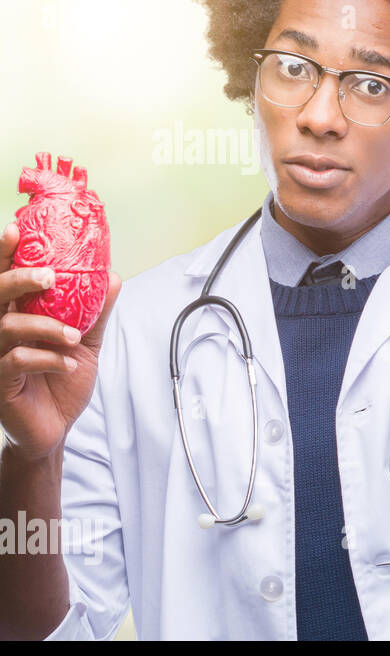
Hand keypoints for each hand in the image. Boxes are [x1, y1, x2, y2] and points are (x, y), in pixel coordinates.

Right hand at [0, 220, 120, 463]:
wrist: (55, 427)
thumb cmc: (61, 380)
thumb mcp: (86, 343)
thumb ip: (95, 311)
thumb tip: (112, 277)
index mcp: (16, 315)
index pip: (4, 278)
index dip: (4, 253)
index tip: (14, 228)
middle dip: (18, 279)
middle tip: (49, 276)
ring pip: (6, 327)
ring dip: (44, 327)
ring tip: (74, 337)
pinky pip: (17, 361)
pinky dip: (48, 360)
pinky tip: (68, 366)